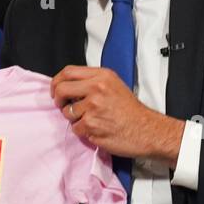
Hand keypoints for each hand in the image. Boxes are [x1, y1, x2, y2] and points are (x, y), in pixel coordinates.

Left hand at [51, 65, 184, 165]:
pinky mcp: (91, 125)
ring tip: (91, 119)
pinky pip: (75, 128)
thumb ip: (93, 82)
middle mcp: (96, 89)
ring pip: (67, 112)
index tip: (56, 89)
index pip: (68, 72)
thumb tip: (69, 85)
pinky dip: (83, 131)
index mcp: (102, 76)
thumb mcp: (114, 85)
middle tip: (63, 105)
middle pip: (61, 89)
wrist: (147, 130)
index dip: (57, 81)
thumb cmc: (131, 111)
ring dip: (74, 118)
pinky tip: (96, 129)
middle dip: (58, 99)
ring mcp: (93, 107)